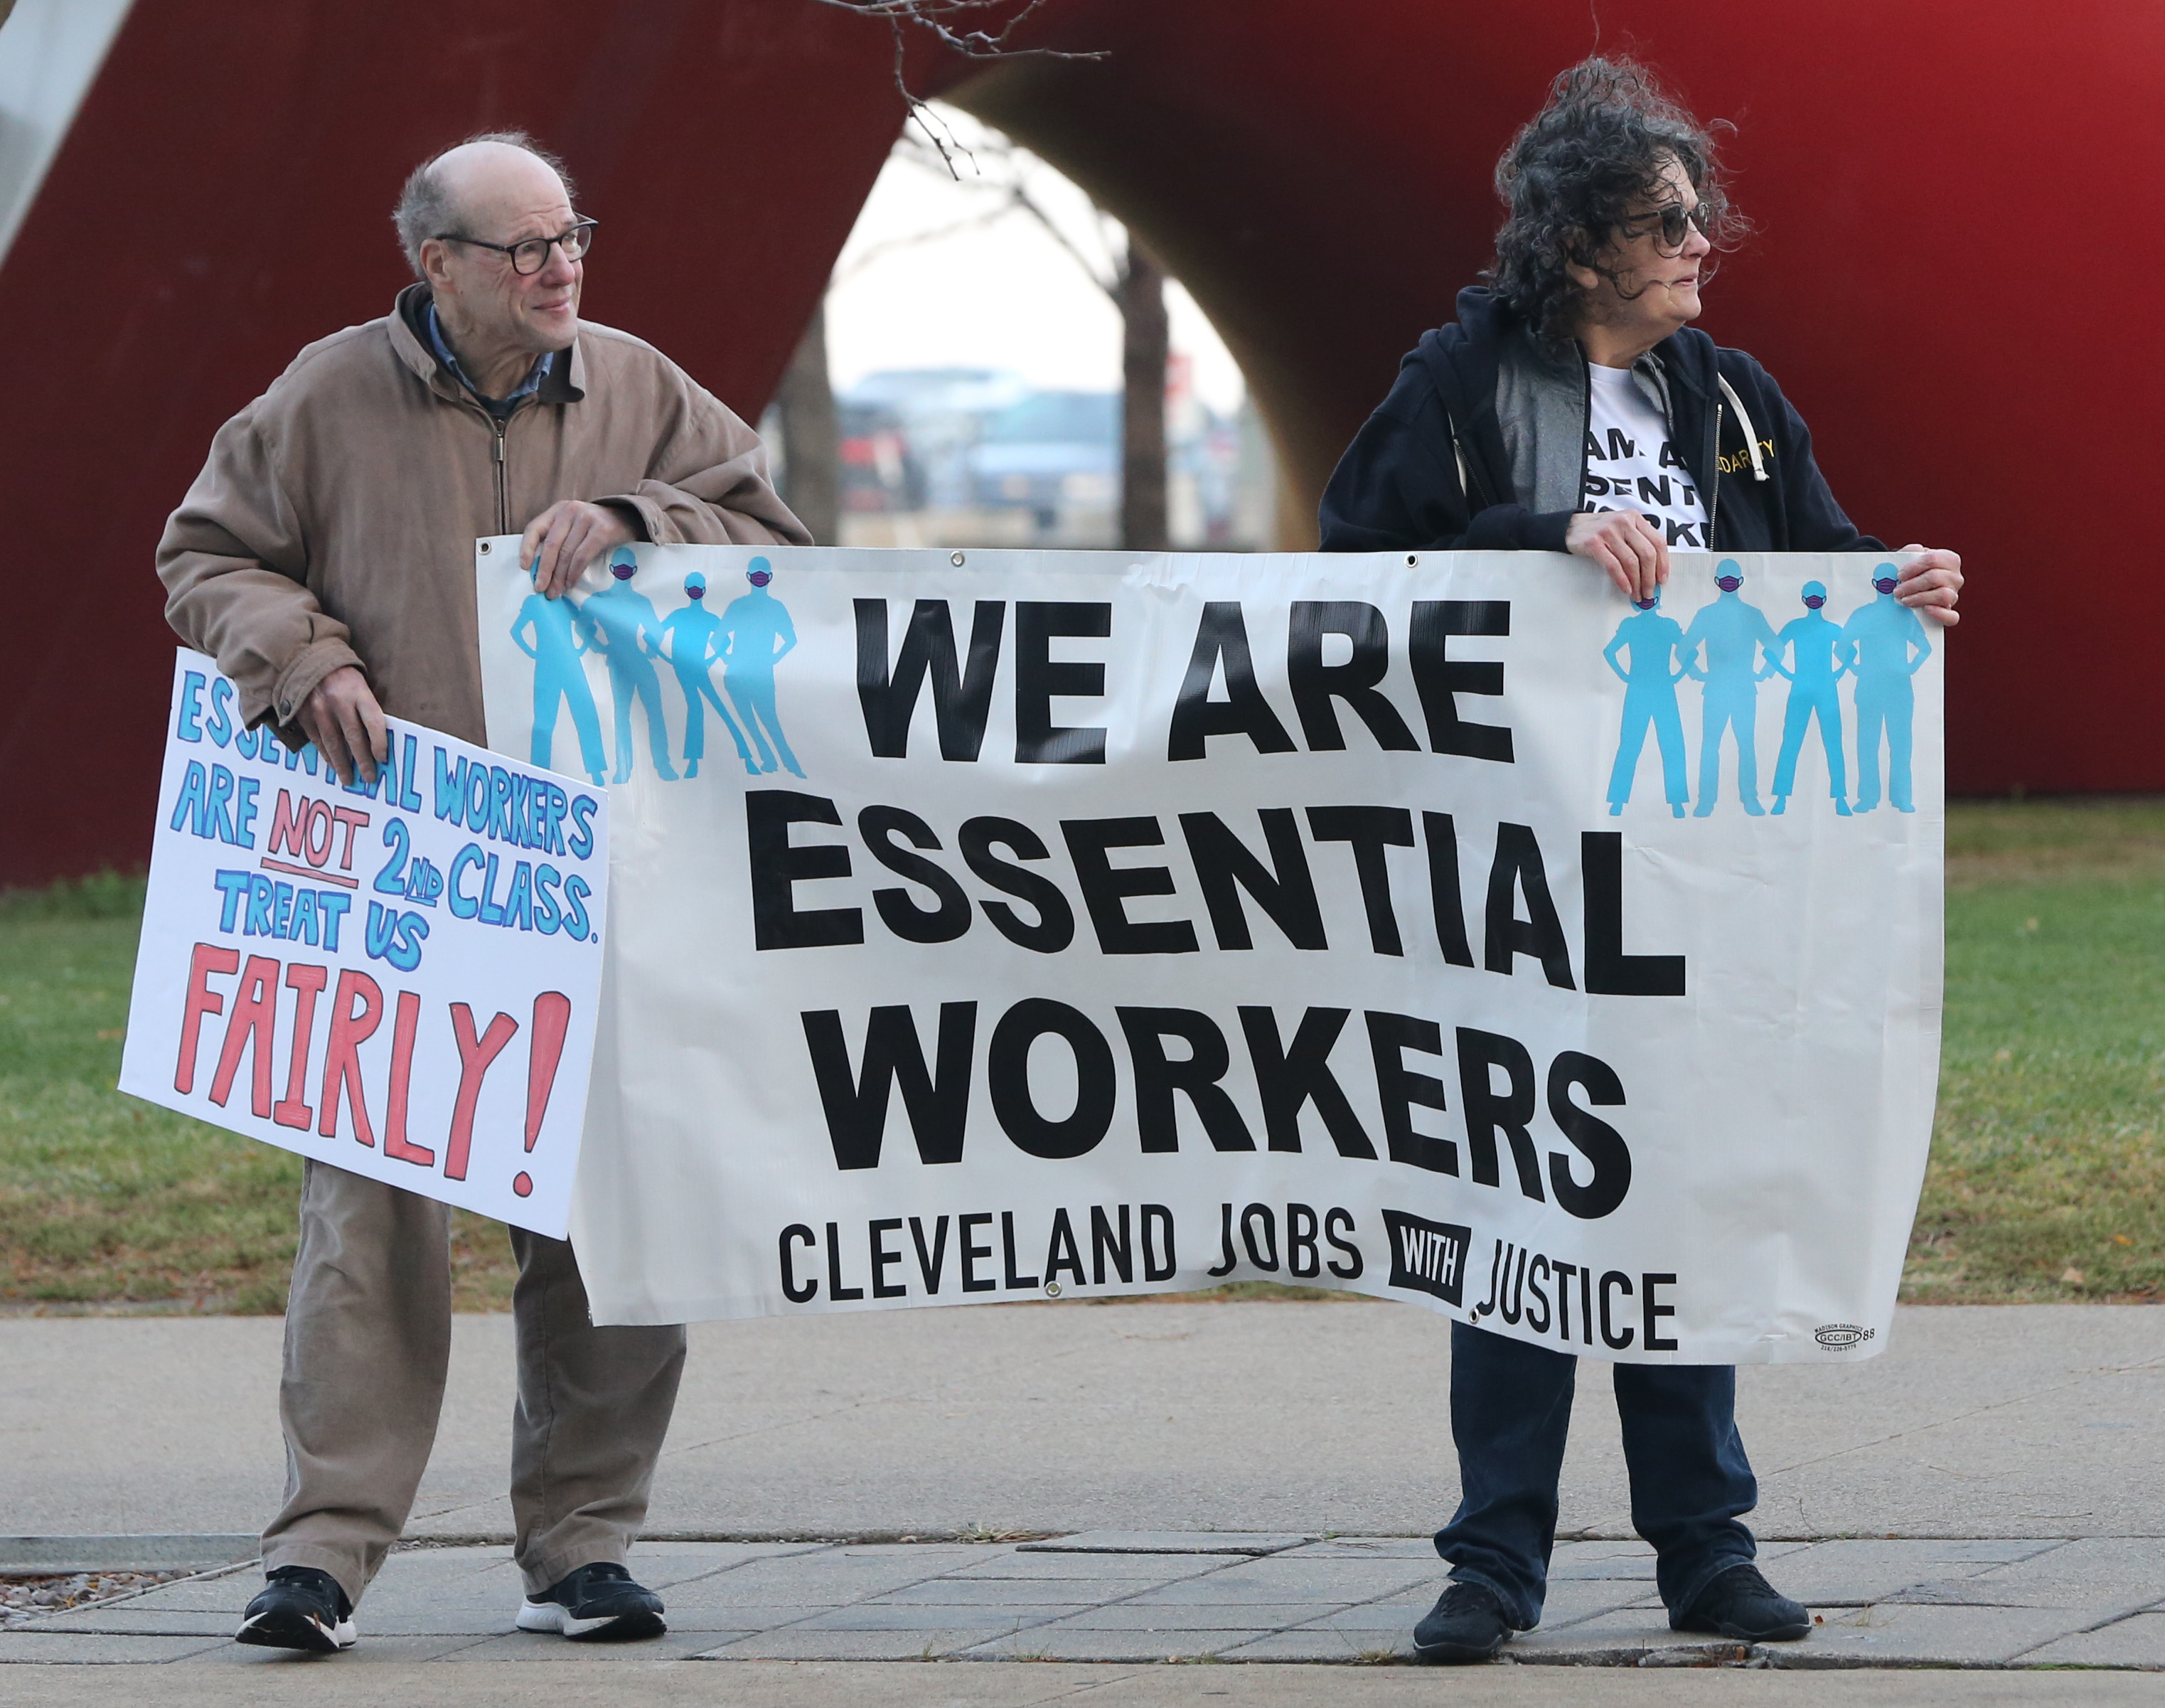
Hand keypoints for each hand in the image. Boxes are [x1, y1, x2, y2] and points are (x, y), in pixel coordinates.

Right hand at [297, 665, 387, 786]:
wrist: (308, 658)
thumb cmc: (343, 675)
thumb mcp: (361, 684)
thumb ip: (367, 708)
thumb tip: (377, 740)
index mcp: (358, 692)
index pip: (374, 723)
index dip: (380, 744)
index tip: (383, 759)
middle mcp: (339, 701)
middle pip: (354, 737)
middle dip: (363, 761)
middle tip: (370, 778)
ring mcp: (319, 708)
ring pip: (333, 743)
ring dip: (342, 764)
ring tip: (349, 779)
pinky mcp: (303, 713)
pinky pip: (317, 739)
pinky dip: (325, 754)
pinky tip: (333, 764)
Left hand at [523, 501, 634, 598]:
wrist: (630, 519)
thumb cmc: (597, 528)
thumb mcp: (574, 526)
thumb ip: (559, 538)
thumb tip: (541, 570)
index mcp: (558, 510)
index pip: (535, 528)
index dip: (527, 548)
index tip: (525, 567)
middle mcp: (570, 510)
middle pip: (551, 545)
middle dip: (544, 570)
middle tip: (541, 589)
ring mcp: (587, 518)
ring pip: (566, 553)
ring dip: (560, 576)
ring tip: (556, 592)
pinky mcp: (602, 530)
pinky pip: (582, 556)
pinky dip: (574, 573)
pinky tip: (571, 583)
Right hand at [1565, 509, 1667, 602]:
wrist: (1570, 527)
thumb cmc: (1599, 530)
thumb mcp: (1622, 527)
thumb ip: (1639, 538)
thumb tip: (1655, 565)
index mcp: (1634, 518)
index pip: (1657, 541)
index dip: (1663, 563)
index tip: (1662, 578)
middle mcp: (1624, 522)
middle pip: (1646, 553)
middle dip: (1650, 577)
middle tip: (1650, 591)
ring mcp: (1609, 532)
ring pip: (1631, 562)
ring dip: (1637, 582)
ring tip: (1637, 594)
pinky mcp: (1594, 543)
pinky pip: (1614, 566)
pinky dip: (1622, 580)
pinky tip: (1626, 588)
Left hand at [1895, 546, 1962, 626]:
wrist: (1915, 587)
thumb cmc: (1914, 572)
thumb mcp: (1911, 559)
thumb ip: (1910, 552)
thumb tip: (1915, 549)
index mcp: (1949, 559)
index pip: (1933, 559)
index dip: (1913, 567)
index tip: (1899, 575)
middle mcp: (1955, 577)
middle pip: (1935, 577)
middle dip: (1912, 585)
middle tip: (1897, 591)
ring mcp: (1954, 594)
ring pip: (1943, 595)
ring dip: (1920, 598)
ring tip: (1905, 601)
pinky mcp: (1950, 611)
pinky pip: (1952, 617)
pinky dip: (1939, 614)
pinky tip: (1926, 610)